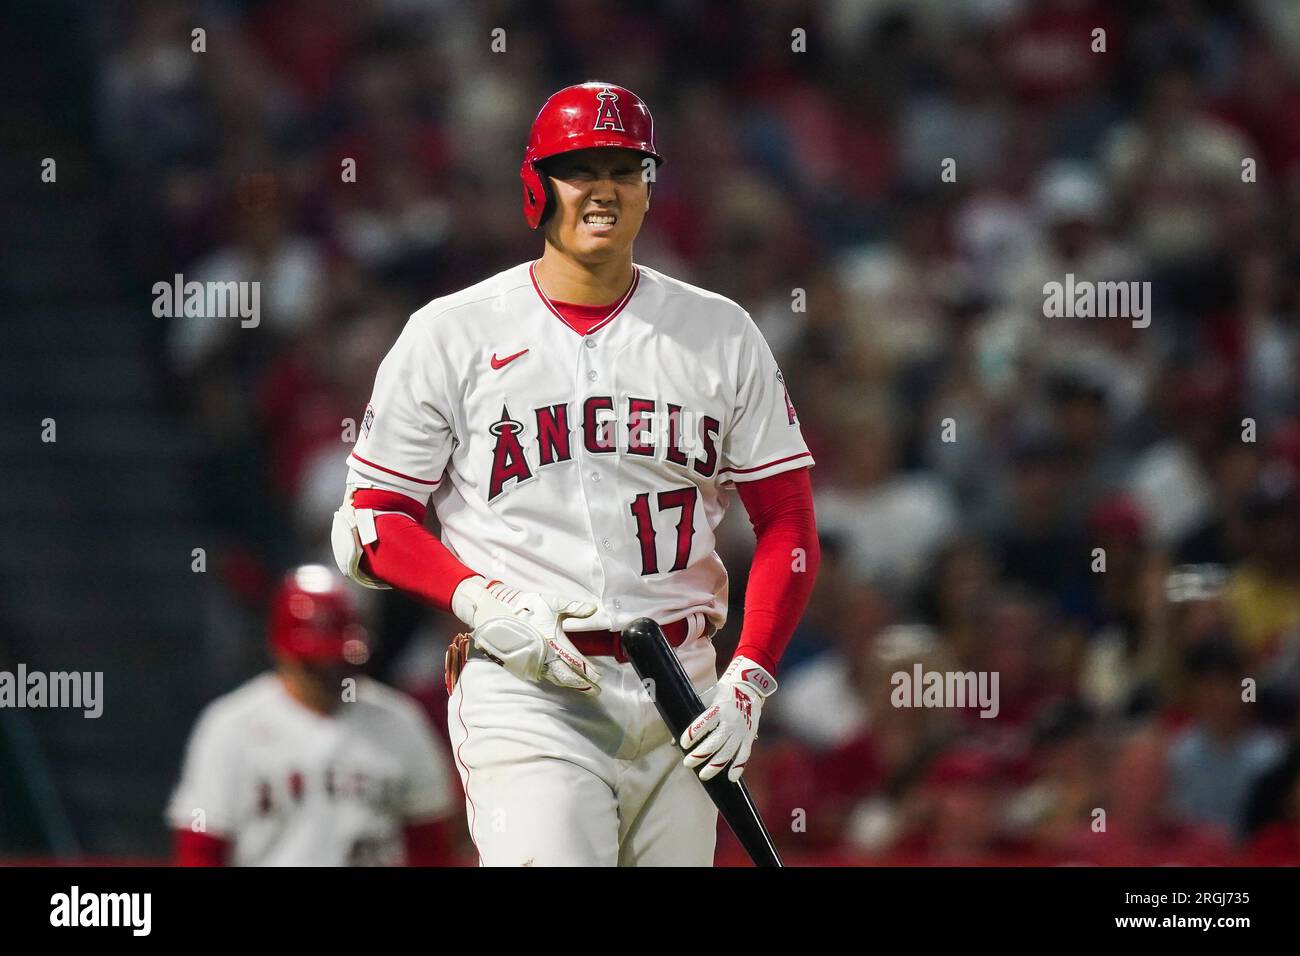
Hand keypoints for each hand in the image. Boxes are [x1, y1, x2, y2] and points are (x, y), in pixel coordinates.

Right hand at [451, 576, 601, 694]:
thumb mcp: (552, 604)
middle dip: (583, 684)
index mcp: (555, 643)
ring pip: (556, 679)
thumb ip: (573, 608)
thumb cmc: (526, 608)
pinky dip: (555, 681)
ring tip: (584, 689)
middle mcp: (545, 657)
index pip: (577, 662)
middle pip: (568, 677)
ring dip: (570, 685)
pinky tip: (562, 682)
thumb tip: (594, 609)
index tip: (600, 677)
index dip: (589, 671)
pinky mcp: (524, 666)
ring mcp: (534, 664)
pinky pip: (544, 677)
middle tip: (596, 691)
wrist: (495, 614)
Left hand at [680, 656, 776, 781]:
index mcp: (718, 707)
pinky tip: (731, 778)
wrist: (749, 688)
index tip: (683, 744)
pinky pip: (744, 754)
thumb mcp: (708, 697)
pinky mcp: (749, 735)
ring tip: (703, 775)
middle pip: (715, 741)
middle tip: (687, 763)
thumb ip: (693, 715)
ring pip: (728, 751)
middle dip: (700, 754)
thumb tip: (674, 739)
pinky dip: (739, 766)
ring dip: (715, 765)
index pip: (703, 723)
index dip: (692, 734)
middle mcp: (730, 720)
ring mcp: (741, 729)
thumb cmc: (723, 693)